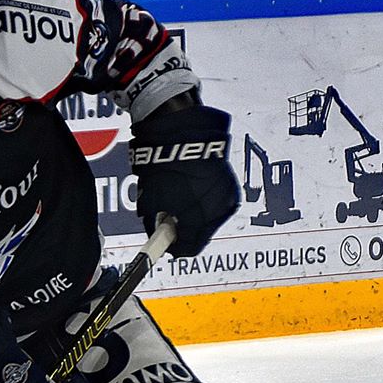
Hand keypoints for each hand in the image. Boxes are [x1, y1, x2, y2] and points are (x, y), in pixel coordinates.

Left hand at [128, 103, 239, 257]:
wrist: (184, 134)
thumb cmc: (165, 166)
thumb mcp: (150, 199)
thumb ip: (154, 223)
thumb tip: (156, 232)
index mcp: (197, 219)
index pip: (188, 249)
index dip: (174, 248)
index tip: (165, 244)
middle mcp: (216, 212)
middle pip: (201, 236)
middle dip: (185, 231)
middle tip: (169, 220)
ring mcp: (226, 198)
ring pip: (210, 221)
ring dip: (196, 217)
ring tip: (181, 199)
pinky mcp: (231, 186)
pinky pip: (218, 204)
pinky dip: (205, 203)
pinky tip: (193, 190)